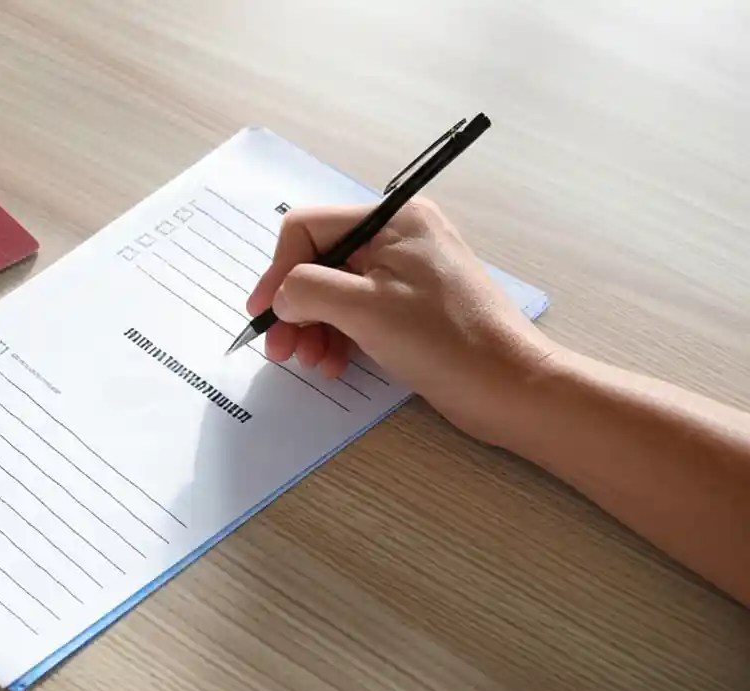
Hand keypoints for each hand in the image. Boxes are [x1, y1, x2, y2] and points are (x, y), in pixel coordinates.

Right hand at [247, 198, 555, 439]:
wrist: (510, 387)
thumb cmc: (443, 341)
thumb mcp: (363, 308)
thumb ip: (308, 289)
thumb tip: (281, 296)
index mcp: (392, 220)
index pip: (308, 228)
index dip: (277, 270)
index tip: (262, 314)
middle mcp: (398, 237)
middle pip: (320, 261)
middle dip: (295, 306)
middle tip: (281, 350)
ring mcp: (405, 273)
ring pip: (335, 291)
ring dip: (313, 327)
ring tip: (311, 362)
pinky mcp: (410, 307)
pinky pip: (358, 312)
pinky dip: (339, 336)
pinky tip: (335, 364)